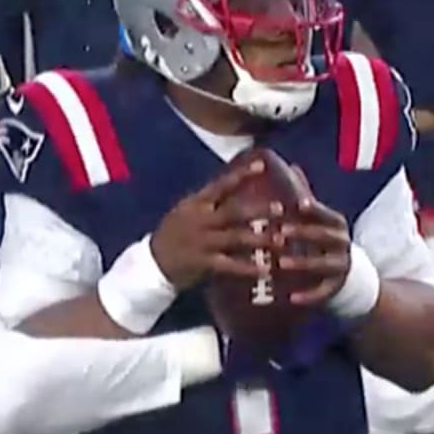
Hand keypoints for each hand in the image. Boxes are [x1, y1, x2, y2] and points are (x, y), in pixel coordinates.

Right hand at [149, 158, 277, 289]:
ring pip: (235, 237)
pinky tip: (265, 269)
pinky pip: (229, 265)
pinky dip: (248, 267)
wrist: (151, 263)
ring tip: (281, 240)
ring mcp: (202, 241)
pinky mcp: (203, 262)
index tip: (262, 164)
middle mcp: (200, 220)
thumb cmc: (175, 234)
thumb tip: (238, 188)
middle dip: (259, 210)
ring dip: (260, 238)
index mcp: (196, 203)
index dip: (241, 174)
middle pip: (233, 211)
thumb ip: (210, 203)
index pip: (221, 184)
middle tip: (282, 209)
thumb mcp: (187, 212)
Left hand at [276, 166, 353, 306]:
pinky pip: (322, 293)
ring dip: (301, 263)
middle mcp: (342, 243)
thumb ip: (304, 196)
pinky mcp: (336, 288)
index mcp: (336, 223)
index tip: (297, 204)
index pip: (325, 213)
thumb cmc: (322, 240)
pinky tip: (291, 298)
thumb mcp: (317, 218)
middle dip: (302, 234)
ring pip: (322, 264)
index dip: (312, 209)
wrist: (345, 274)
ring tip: (281, 263)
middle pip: (324, 236)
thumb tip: (291, 165)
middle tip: (279, 233)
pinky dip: (308, 295)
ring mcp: (341, 266)